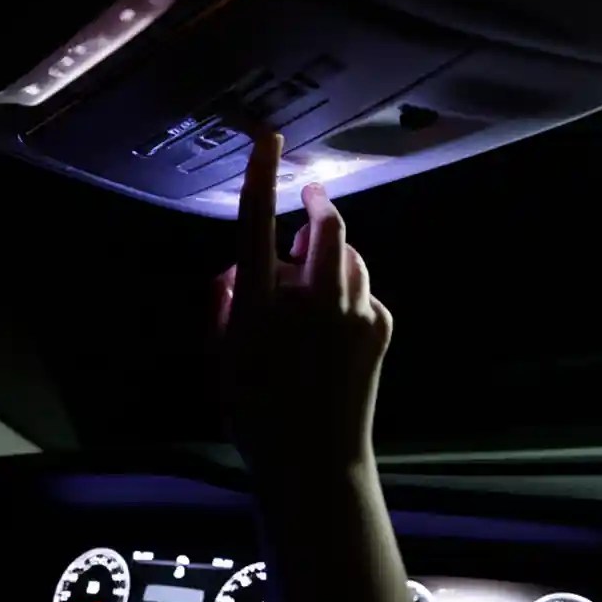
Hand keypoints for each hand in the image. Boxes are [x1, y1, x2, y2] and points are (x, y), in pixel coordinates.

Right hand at [214, 129, 392, 473]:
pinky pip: (365, 290)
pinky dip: (349, 292)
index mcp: (261, 305)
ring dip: (332, 252)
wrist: (314, 463)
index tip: (269, 138)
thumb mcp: (221, 359)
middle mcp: (311, 301)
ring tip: (313, 278)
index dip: (263, 173)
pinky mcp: (380, 328)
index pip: (257, 221)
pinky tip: (334, 322)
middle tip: (311, 198)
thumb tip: (235, 267)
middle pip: (327, 224)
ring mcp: (352, 314)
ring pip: (350, 255)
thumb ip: (223, 305)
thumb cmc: (255, 415)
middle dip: (320, 202)